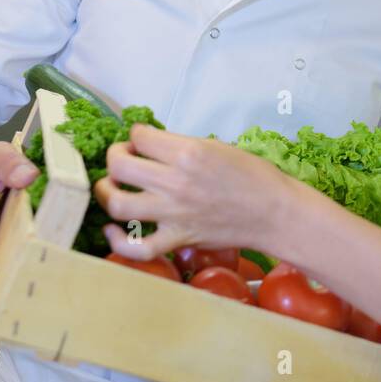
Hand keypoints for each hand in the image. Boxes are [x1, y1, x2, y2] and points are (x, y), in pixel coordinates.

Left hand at [94, 125, 287, 259]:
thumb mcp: (217, 146)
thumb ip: (181, 146)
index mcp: (188, 152)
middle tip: (123, 157)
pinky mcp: (178, 238)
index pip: (140, 136)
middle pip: (119, 165)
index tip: (141, 139)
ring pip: (117, 203)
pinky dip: (117, 240)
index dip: (136, 134)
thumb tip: (152, 147)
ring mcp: (174, 213)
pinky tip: (113, 228)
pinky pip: (136, 247)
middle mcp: (176, 182)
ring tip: (112, 186)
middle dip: (115, 155)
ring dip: (106, 192)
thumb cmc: (253, 176)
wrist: (274, 212)